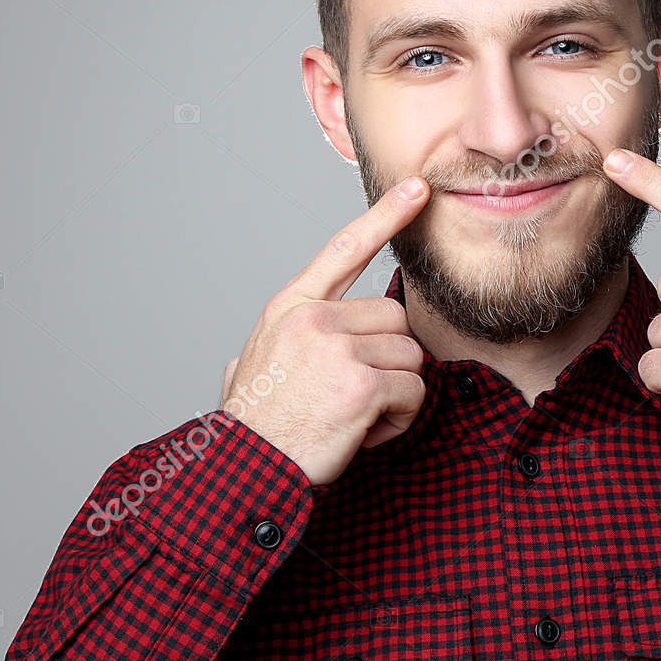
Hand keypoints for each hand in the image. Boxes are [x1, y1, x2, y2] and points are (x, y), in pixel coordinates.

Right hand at [221, 176, 430, 485]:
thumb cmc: (254, 428)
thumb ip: (260, 352)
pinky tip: (360, 433)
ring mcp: (337, 348)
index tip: (418, 189)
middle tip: (352, 394)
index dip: (385, 216)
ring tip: (351, 417)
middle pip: (394, 318)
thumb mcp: (245, 371)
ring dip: (393, 394)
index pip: (345, 249)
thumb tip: (243, 360)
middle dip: (387, 359)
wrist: (243, 471)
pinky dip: (398, 420)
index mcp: (290, 307)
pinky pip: (412, 391)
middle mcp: (313, 318)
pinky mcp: (361, 383)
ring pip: (408, 356)